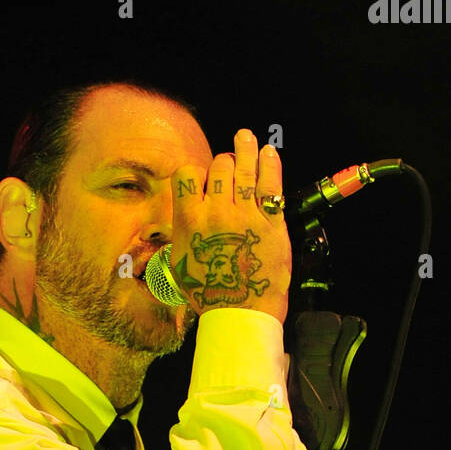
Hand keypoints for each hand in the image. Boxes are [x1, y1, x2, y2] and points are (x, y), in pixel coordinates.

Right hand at [169, 129, 290, 323]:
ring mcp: (245, 214)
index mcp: (189, 220)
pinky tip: (268, 153)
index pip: (186, 175)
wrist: (239, 312)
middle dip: (223, 163)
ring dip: (246, 148)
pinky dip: (269, 165)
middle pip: (218, 167)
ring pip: (244, 168)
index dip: (195, 173)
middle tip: (228, 164)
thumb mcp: (179, 265)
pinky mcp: (271, 221)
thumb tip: (181, 222)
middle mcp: (216, 210)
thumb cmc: (207, 294)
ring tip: (246, 136)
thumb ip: (180, 236)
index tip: (201, 179)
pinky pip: (270, 185)